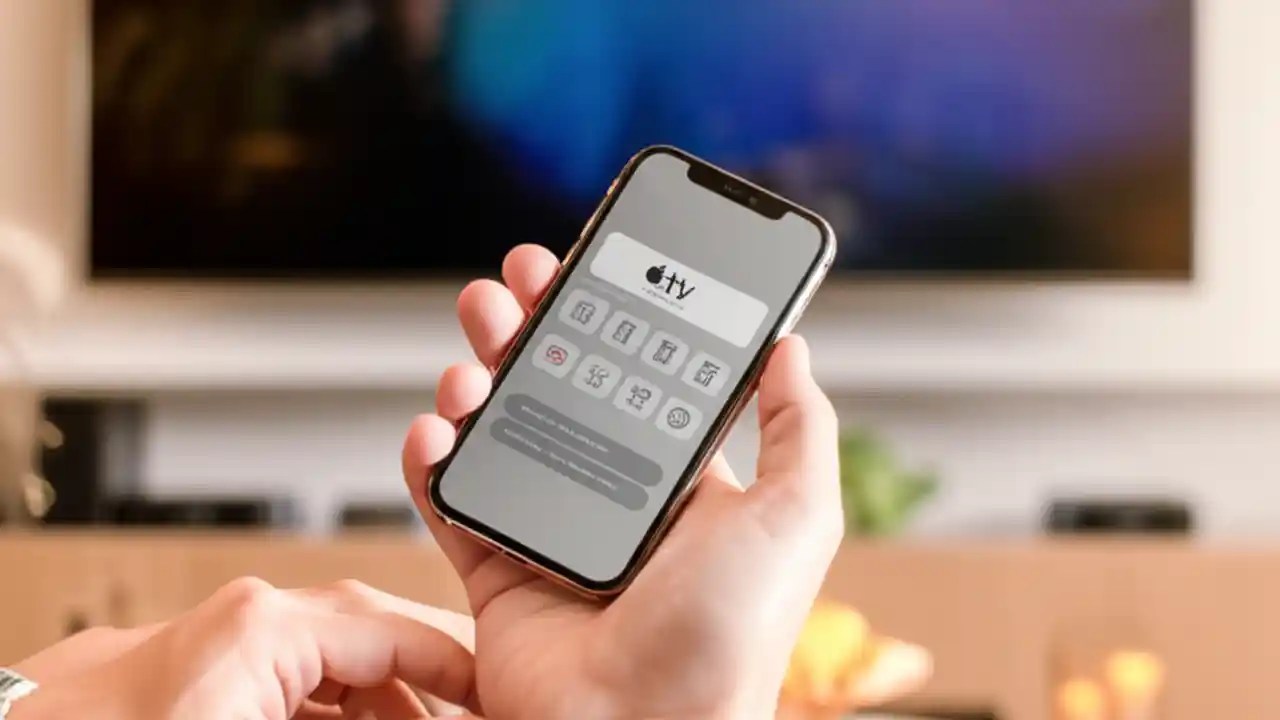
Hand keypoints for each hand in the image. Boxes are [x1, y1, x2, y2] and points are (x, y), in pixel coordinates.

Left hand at [12, 578, 477, 719]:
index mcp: (264, 628)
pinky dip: (312, 712)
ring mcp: (200, 644)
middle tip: (455, 716)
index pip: (396, 634)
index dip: (457, 670)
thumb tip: (424, 716)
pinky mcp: (171, 677)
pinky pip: (268, 684)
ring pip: (313, 667)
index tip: (494, 697)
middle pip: (361, 643)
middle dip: (413, 693)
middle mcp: (234, 620)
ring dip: (363, 708)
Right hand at [403, 245, 842, 719]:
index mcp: (683, 485)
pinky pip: (454, 505)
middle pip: (561, 390)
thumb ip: (798, 428)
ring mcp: (552, 536)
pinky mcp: (497, 574)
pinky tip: (435, 427)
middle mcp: (615, 503)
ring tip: (472, 352)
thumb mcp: (794, 517)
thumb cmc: (727, 640)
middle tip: (512, 281)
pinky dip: (432, 463)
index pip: (641, 379)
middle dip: (532, 327)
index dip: (614, 320)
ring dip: (478, 380)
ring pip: (502, 434)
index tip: (593, 266)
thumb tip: (791, 347)